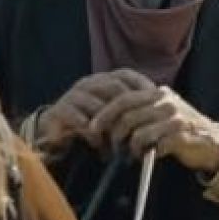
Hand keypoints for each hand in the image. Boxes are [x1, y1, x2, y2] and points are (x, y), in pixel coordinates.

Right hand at [37, 69, 154, 151]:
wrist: (56, 128)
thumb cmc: (91, 120)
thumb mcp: (112, 112)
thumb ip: (131, 107)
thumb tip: (162, 107)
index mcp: (103, 79)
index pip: (126, 75)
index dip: (142, 87)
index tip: (156, 103)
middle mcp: (89, 83)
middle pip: (114, 87)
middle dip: (128, 107)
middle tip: (140, 124)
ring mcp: (74, 95)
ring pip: (98, 105)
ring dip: (111, 124)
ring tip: (120, 140)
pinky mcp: (61, 110)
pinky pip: (80, 120)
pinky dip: (92, 134)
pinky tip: (98, 144)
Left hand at [90, 85, 218, 171]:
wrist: (211, 141)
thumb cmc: (179, 127)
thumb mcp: (161, 109)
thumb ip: (139, 107)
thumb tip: (104, 114)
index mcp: (158, 93)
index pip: (123, 98)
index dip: (104, 113)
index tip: (92, 127)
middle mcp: (166, 102)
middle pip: (127, 116)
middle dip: (113, 134)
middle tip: (111, 147)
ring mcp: (174, 118)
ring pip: (138, 133)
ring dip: (130, 148)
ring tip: (131, 154)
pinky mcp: (180, 136)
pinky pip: (153, 146)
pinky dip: (146, 154)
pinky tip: (148, 157)